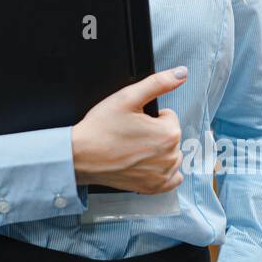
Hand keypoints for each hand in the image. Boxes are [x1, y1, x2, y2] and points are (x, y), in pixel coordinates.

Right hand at [70, 67, 187, 193]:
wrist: (80, 156)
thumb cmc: (100, 128)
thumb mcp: (127, 97)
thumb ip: (158, 83)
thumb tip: (181, 73)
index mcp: (168, 133)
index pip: (170, 117)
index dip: (151, 116)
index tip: (134, 121)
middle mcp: (170, 157)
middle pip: (171, 137)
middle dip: (155, 133)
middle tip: (131, 133)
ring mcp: (162, 175)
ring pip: (171, 155)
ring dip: (158, 151)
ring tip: (133, 148)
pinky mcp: (154, 188)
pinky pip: (172, 179)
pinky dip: (163, 172)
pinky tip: (146, 164)